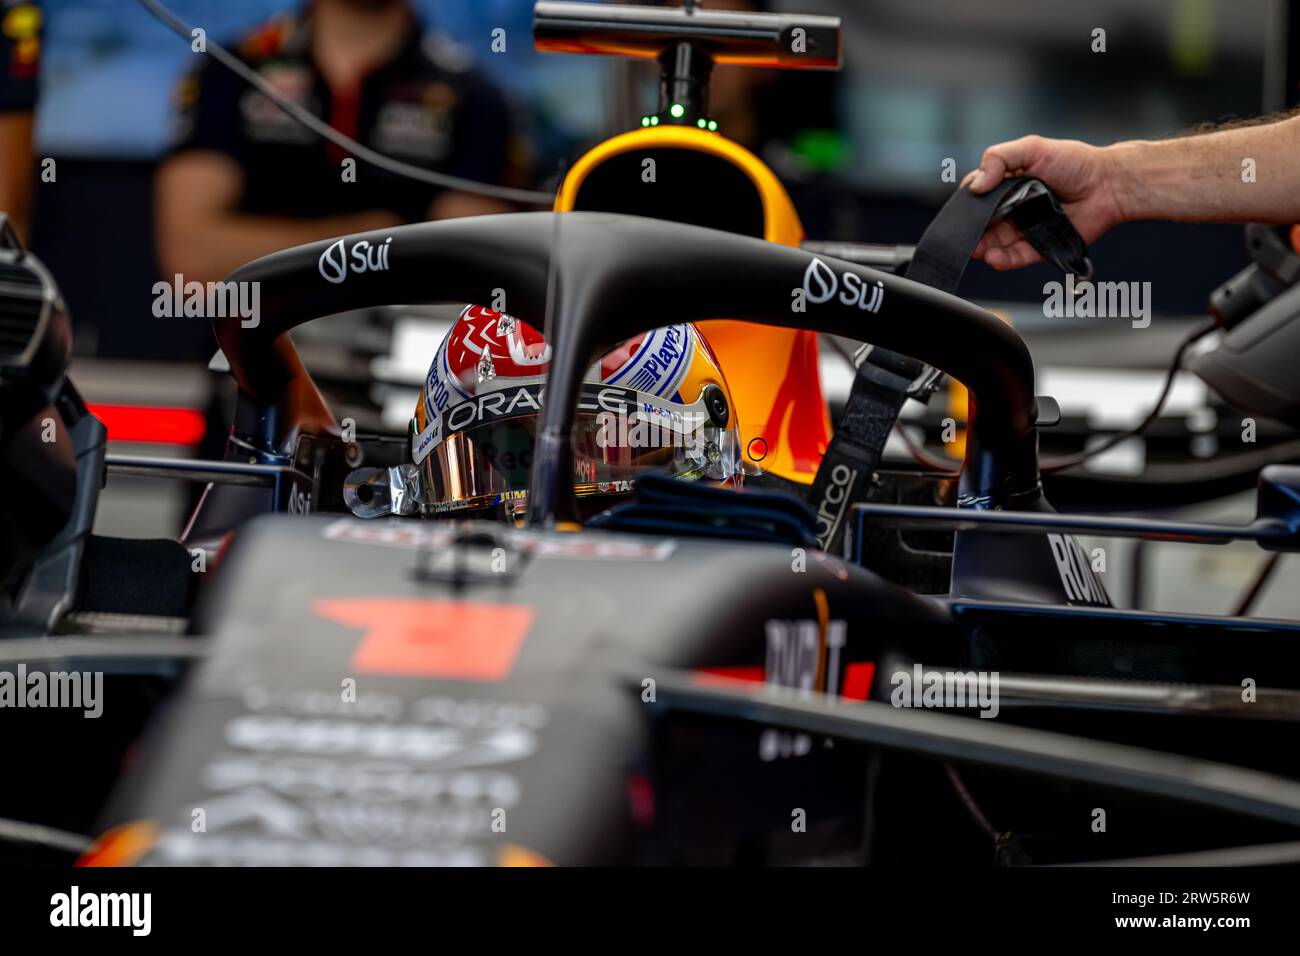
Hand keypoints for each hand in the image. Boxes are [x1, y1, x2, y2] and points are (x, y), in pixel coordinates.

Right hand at [962, 135, 1126, 269]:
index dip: (969, 202)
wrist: (1109, 185)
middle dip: (971, 230)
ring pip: (995, 243)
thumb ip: (999, 158)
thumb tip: (975, 185)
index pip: (978, 196)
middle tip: (965, 233)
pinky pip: (1016, 257)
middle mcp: (1014, 208)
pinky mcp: (1039, 247)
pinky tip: (994, 257)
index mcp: (1008, 185)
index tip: (965, 206)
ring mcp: (1025, 229)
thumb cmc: (1077, 163)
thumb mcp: (1033, 148)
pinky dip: (1003, 260)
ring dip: (982, 248)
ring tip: (977, 248)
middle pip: (982, 223)